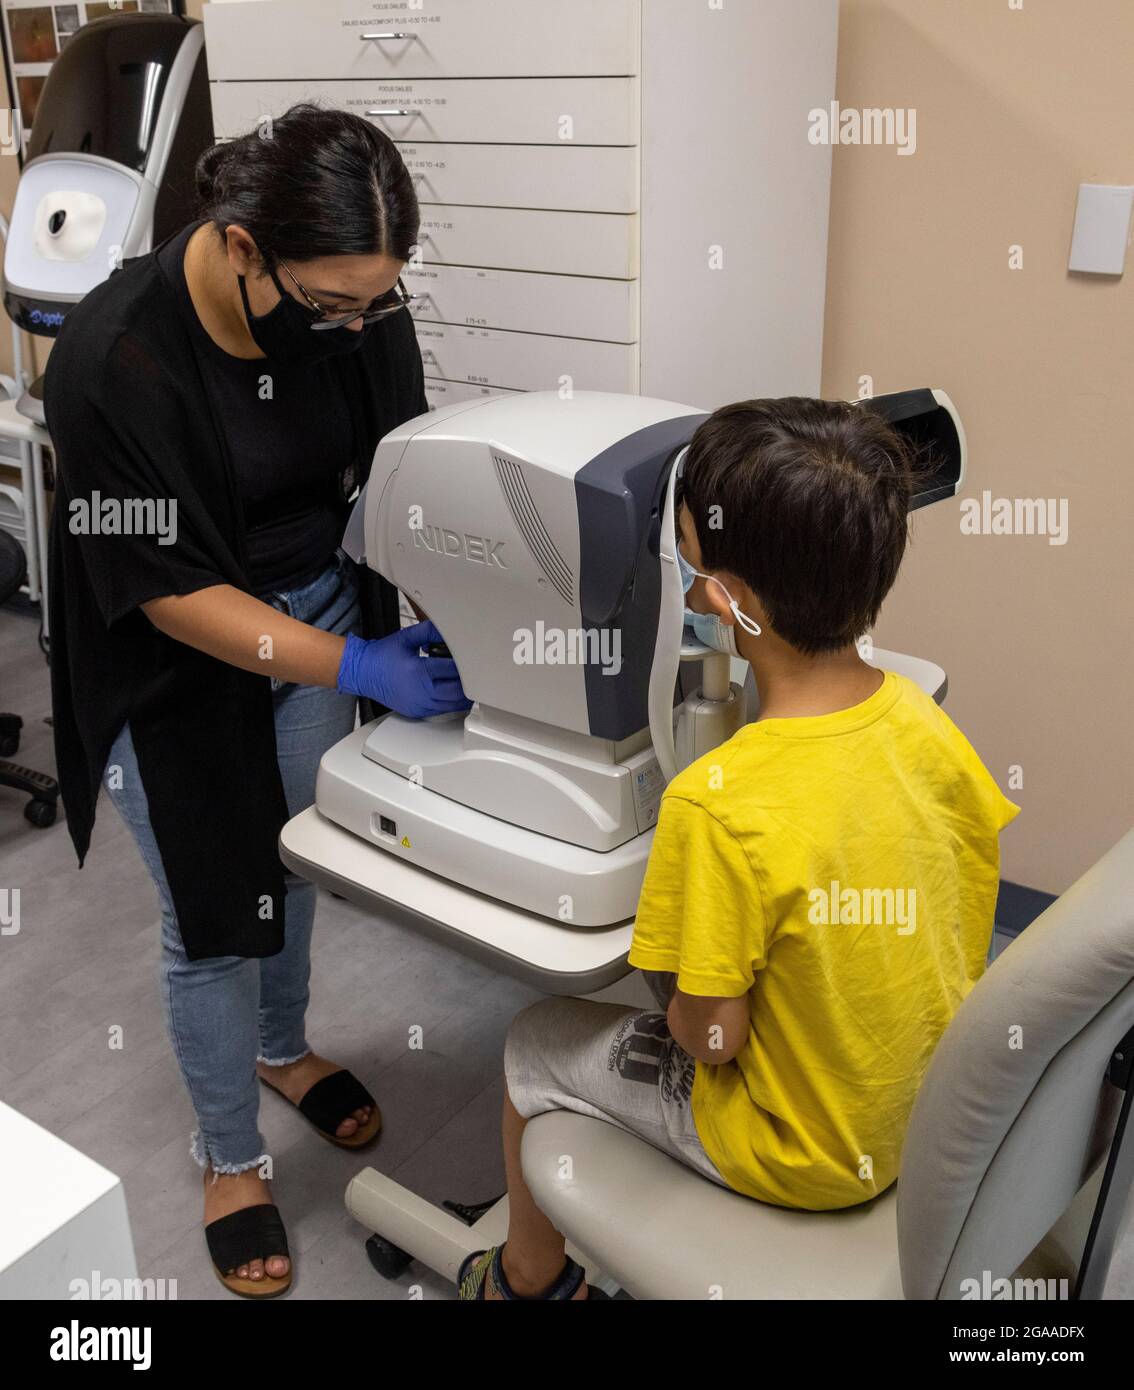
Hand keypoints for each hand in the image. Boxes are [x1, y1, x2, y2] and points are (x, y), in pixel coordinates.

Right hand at [336, 620, 471, 718]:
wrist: (362, 673)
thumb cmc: (382, 656)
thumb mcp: (406, 638)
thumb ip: (429, 631)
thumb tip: (448, 628)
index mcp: (418, 671)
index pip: (451, 670)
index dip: (466, 665)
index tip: (473, 658)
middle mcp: (419, 691)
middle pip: (457, 691)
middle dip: (469, 683)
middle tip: (477, 673)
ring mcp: (419, 704)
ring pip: (453, 705)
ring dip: (464, 695)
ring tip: (471, 684)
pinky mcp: (417, 712)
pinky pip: (442, 711)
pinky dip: (453, 703)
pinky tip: (456, 693)